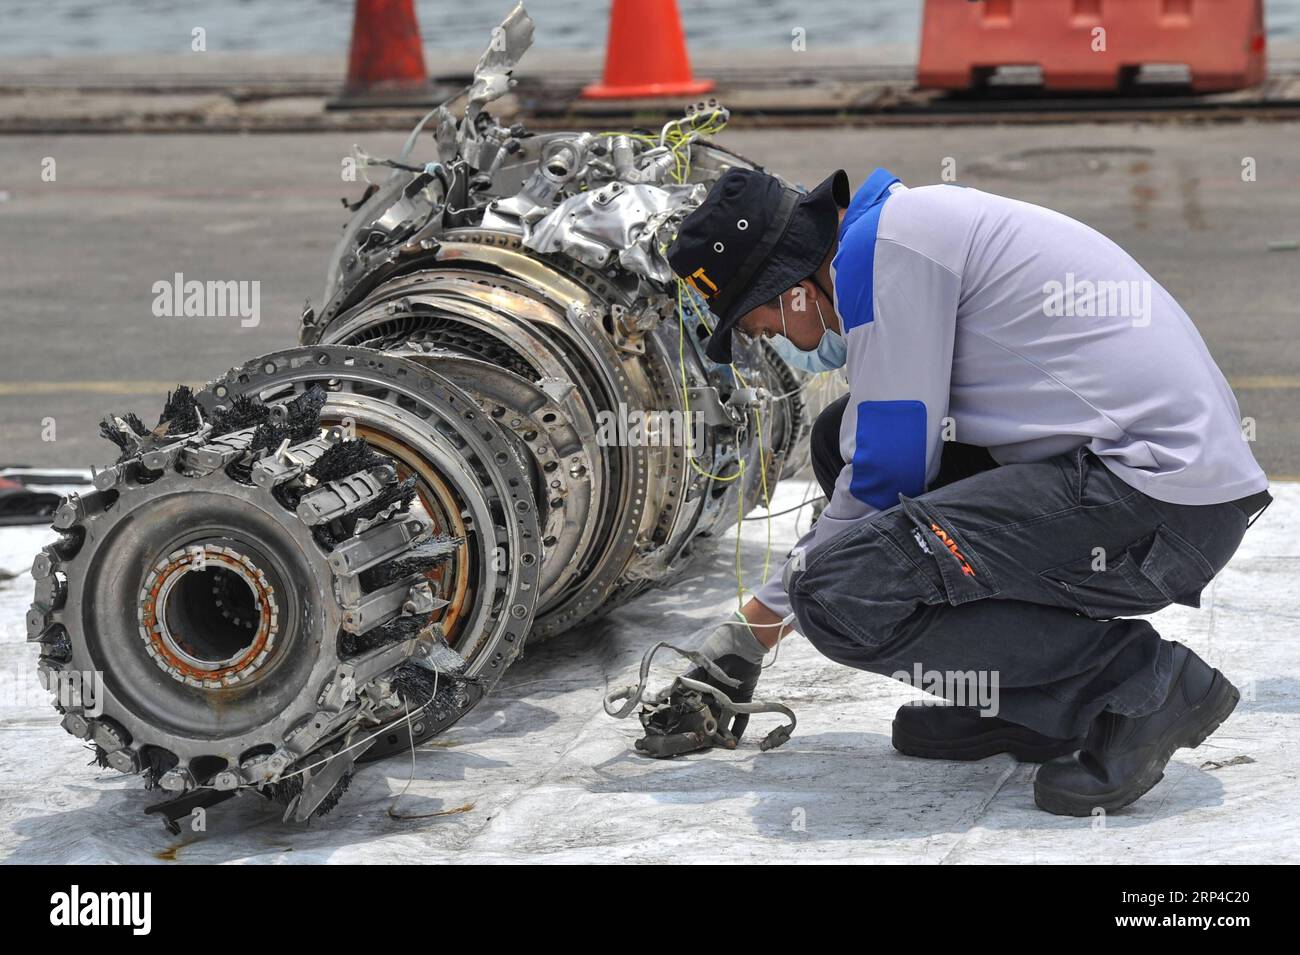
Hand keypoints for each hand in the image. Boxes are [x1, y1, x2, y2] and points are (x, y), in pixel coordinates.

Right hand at [683, 613, 766, 738]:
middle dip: (705, 730)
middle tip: (703, 743)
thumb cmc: (718, 649)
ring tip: (720, 746)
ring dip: (722, 733)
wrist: (743, 641)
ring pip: (723, 720)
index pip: (692, 707)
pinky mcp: (743, 699)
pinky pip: (741, 717)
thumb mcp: (699, 664)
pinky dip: (739, 729)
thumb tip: (666, 696)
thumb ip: (686, 680)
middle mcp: (713, 694)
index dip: (688, 719)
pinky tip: (735, 740)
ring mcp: (728, 698)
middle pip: (707, 716)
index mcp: (700, 686)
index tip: (683, 731)